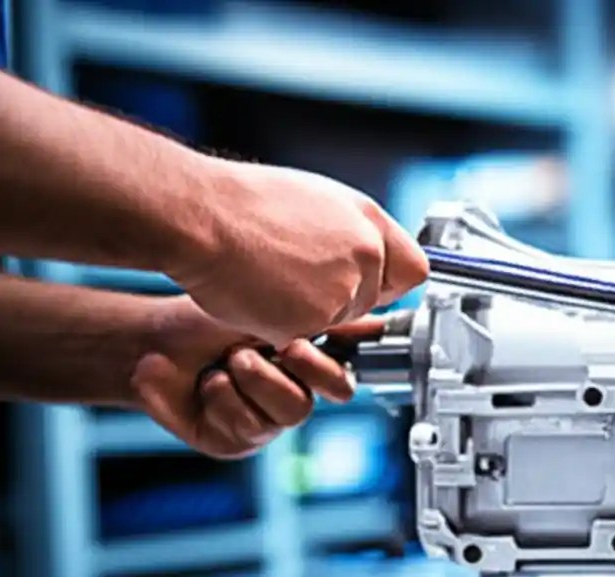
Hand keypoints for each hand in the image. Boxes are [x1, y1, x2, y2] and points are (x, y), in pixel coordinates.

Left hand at [130, 295, 368, 458]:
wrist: (153, 340)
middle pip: (325, 396)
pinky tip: (206, 384)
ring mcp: (265, 422)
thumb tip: (376, 319)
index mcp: (307, 366)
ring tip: (225, 362)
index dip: (328, 364)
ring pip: (287, 411)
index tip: (301, 344)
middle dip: (296, 369)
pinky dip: (223, 397)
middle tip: (263, 347)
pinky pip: (246, 426)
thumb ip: (325, 318)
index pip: (344, 376)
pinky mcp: (234, 441)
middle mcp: (292, 396)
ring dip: (253, 379)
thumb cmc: (209, 320)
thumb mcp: (271, 309)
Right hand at [169, 158, 427, 347]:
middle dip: (340, 298)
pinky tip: (259, 296)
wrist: (201, 217)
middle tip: (294, 276)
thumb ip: (352, 232)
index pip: (414, 270)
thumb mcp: (317, 200)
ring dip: (309, 313)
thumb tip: (372, 254)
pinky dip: (282, 327)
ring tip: (271, 279)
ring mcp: (341, 290)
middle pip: (371, 301)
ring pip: (337, 322)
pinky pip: (304, 338)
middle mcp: (365, 255)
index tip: (376, 286)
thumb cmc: (243, 203)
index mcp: (369, 222)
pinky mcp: (312, 321)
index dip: (390, 281)